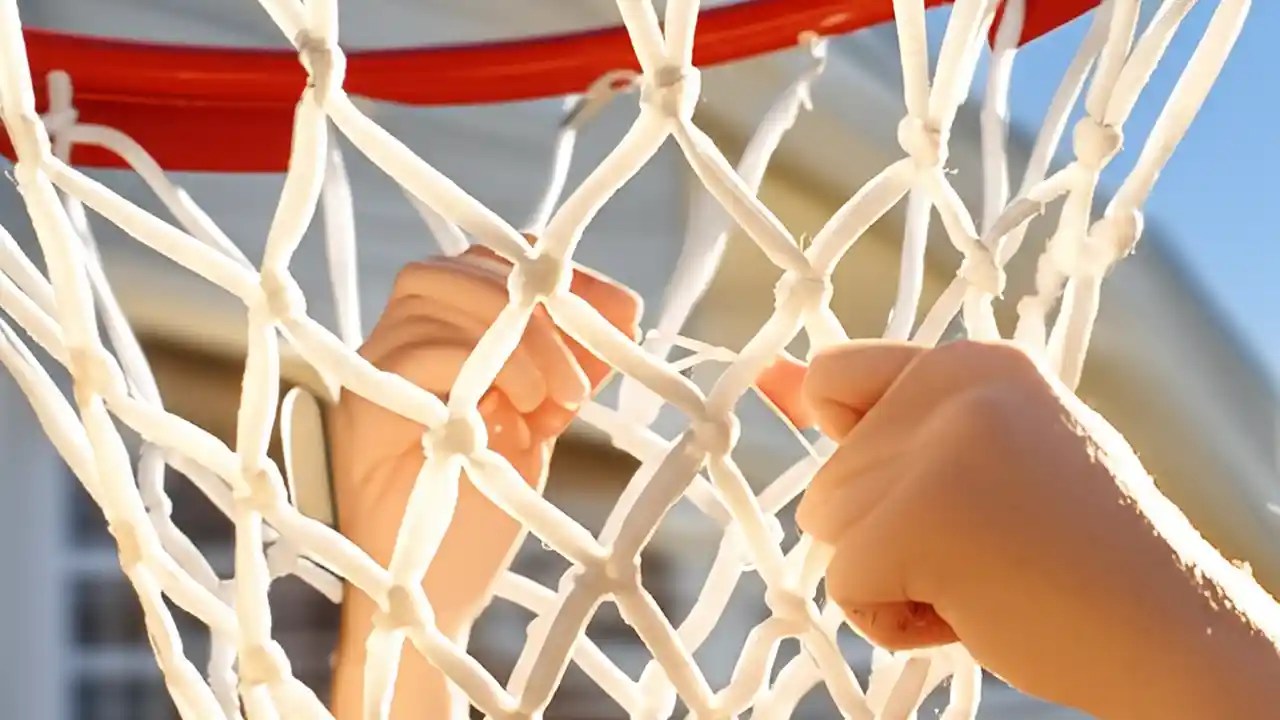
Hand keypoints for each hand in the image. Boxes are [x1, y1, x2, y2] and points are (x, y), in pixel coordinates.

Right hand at [326, 244, 639, 717]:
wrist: (438, 597)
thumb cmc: (483, 512)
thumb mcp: (538, 422)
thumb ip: (566, 367)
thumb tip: (621, 313)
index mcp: (441, 336)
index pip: (490, 263)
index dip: (556, 272)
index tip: (624, 311)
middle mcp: (400, 341)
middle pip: (455, 267)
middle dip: (535, 302)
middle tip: (585, 373)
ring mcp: (375, 371)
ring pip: (433, 292)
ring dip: (516, 336)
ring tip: (561, 397)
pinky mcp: (364, 410)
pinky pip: (415, 351)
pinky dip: (481, 367)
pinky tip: (520, 414)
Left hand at [763, 340, 1279, 718]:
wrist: (1172, 632)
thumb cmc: (1079, 552)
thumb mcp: (984, 460)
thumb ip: (880, 418)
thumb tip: (771, 378)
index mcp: (973, 362)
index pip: (834, 378)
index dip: (855, 449)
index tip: (928, 489)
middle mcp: (950, 382)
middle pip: (829, 475)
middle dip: (887, 534)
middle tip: (993, 551)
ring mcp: (935, 445)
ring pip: (827, 527)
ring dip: (891, 575)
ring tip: (989, 576)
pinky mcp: (919, 516)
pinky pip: (844, 586)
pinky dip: (894, 622)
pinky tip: (977, 612)